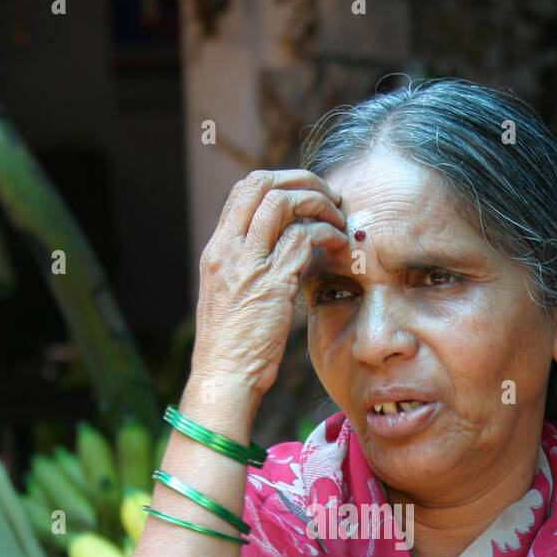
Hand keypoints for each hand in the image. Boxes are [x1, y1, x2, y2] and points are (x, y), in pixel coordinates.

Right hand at [191, 169, 347, 399]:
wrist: (223, 377)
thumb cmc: (233, 346)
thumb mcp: (232, 297)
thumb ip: (252, 269)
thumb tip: (287, 250)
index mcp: (217, 250)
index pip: (243, 191)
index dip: (278, 181)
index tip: (305, 195)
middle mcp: (228, 250)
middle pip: (260, 183)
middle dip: (300, 179)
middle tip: (328, 195)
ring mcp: (248, 264)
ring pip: (282, 202)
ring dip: (317, 202)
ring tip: (337, 218)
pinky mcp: (272, 282)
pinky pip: (303, 238)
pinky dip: (327, 233)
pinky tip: (339, 245)